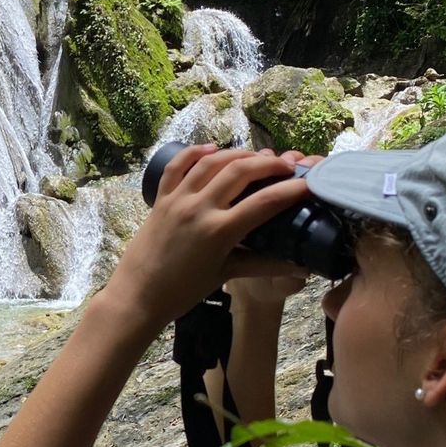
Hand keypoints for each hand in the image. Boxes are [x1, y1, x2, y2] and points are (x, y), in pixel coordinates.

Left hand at [105, 145, 315, 327]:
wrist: (137, 297)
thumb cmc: (181, 293)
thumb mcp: (224, 275)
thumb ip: (262, 265)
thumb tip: (299, 267)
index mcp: (218, 231)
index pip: (265, 201)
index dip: (292, 190)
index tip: (308, 184)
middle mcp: (199, 208)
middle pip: (242, 170)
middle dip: (269, 163)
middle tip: (285, 166)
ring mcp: (177, 200)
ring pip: (213, 162)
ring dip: (238, 154)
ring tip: (255, 158)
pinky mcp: (160, 199)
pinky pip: (178, 165)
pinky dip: (196, 152)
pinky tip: (213, 149)